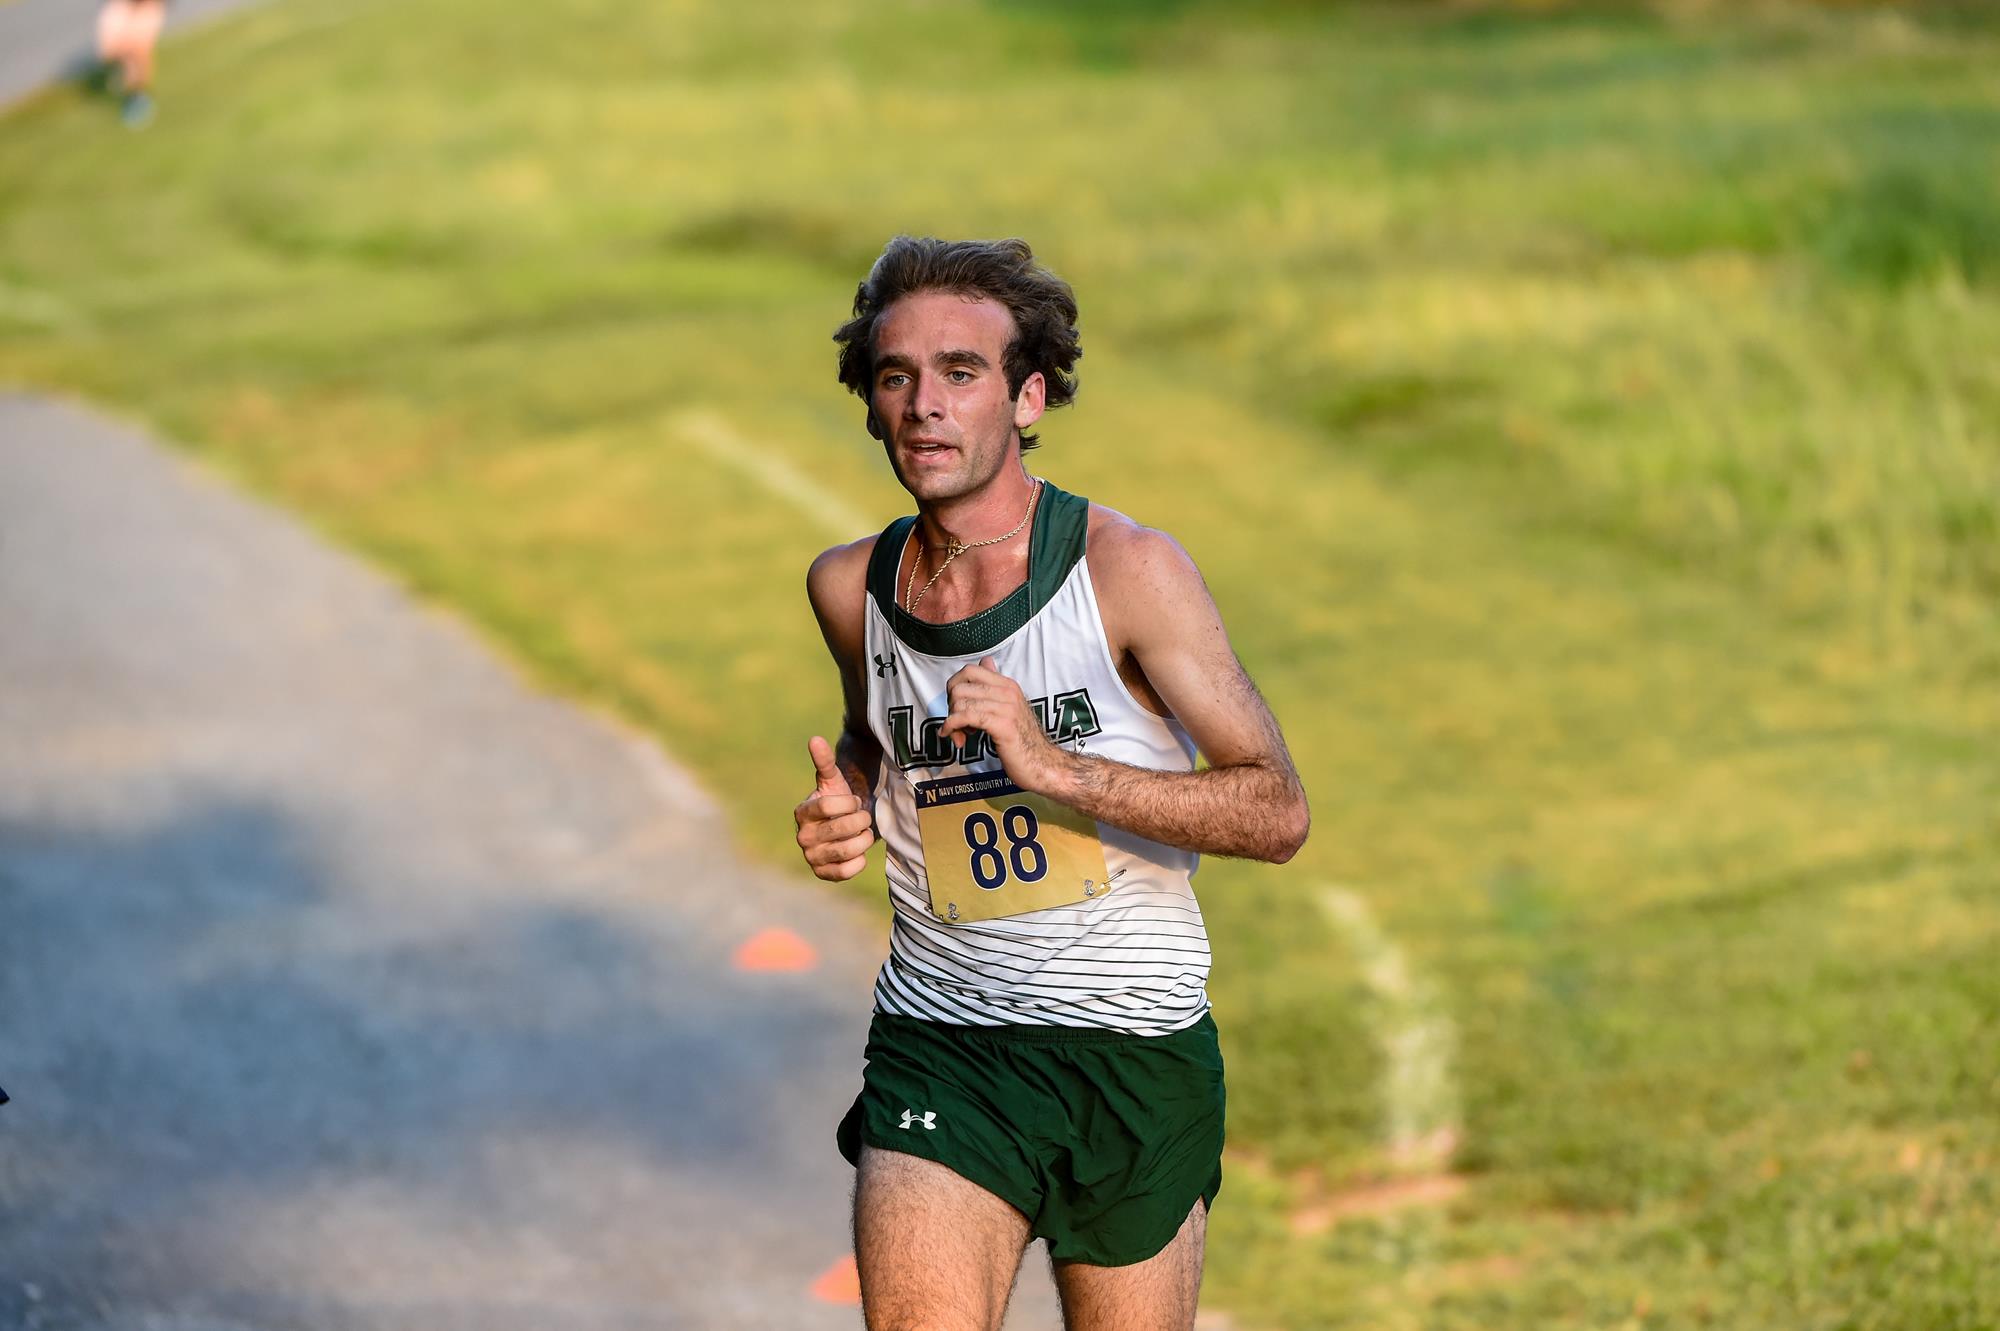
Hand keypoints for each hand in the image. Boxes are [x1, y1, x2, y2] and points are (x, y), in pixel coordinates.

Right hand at [794, 736, 873, 880]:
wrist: (844, 829)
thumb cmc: (839, 802)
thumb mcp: (834, 781)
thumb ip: (824, 761)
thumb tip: (815, 739)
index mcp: (802, 812)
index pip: (827, 806)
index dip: (848, 802)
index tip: (853, 801)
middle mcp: (802, 836)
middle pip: (839, 829)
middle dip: (860, 820)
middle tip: (864, 817)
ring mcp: (811, 856)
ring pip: (845, 850)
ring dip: (863, 840)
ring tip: (865, 833)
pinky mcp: (823, 873)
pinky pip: (845, 872)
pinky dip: (858, 861)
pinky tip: (859, 852)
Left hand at [941, 656, 1065, 794]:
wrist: (1042, 763)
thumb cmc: (1023, 740)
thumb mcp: (1009, 707)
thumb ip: (995, 685)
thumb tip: (985, 662)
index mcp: (1008, 685)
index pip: (969, 670)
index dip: (954, 686)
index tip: (957, 705)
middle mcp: (1007, 692)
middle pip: (960, 686)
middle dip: (950, 706)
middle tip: (958, 723)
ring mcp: (1006, 708)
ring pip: (960, 703)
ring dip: (952, 721)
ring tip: (962, 734)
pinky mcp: (1002, 725)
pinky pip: (965, 717)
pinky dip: (953, 727)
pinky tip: (956, 739)